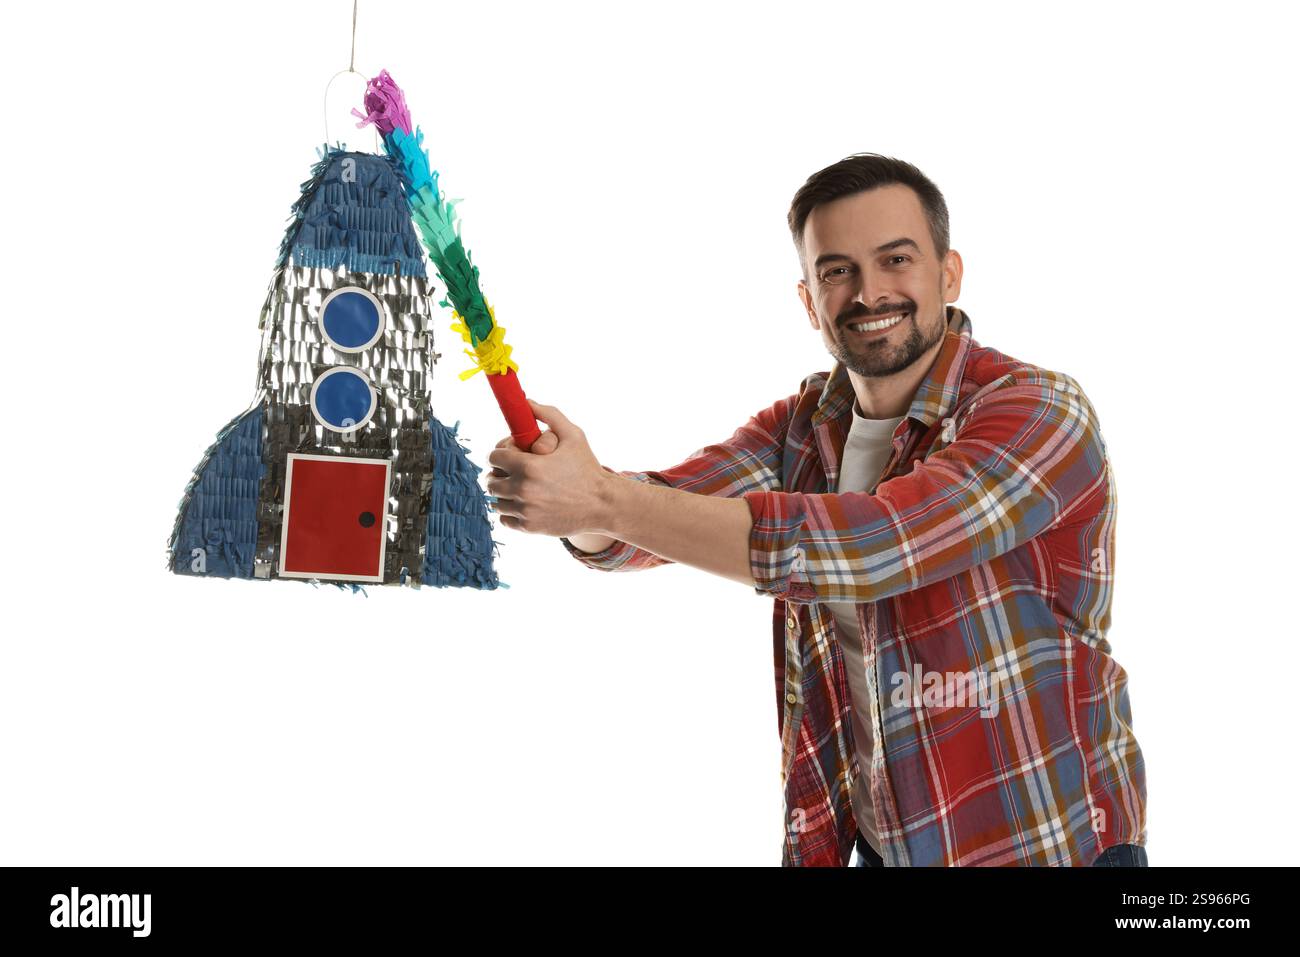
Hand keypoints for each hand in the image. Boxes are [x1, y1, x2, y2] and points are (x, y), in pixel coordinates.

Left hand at [485, 400, 610, 536]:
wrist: (602, 504)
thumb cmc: (587, 468)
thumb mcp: (573, 435)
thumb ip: (549, 415)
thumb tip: (527, 402)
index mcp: (529, 466)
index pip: (494, 456)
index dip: (502, 452)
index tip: (513, 454)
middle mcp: (523, 489)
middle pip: (491, 479)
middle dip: (500, 473)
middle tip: (514, 472)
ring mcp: (525, 510)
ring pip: (496, 500)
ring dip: (504, 493)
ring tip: (519, 487)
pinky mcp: (529, 527)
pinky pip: (504, 519)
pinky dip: (510, 511)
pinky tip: (524, 503)